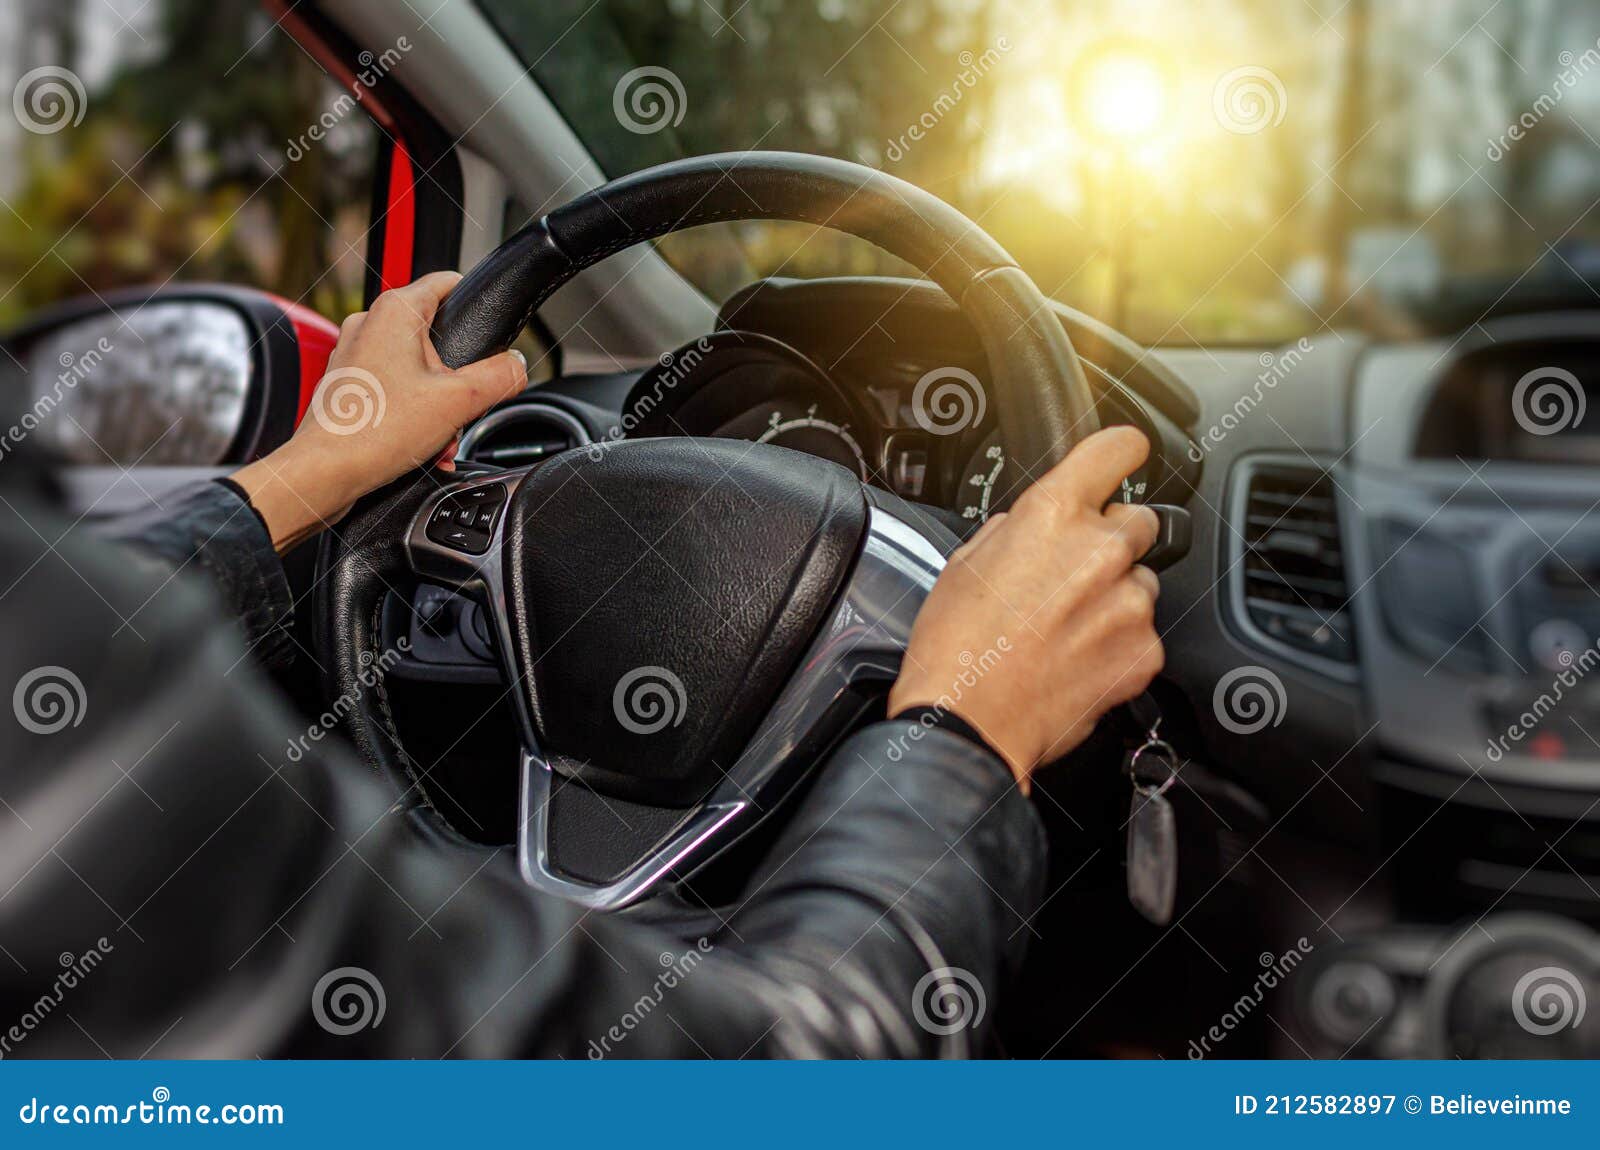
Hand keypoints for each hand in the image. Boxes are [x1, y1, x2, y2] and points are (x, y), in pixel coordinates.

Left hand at [232, 272, 528, 551]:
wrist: (324, 473)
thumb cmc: (373, 432)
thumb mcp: (458, 402)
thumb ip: (498, 378)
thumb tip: (516, 367)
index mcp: (394, 312)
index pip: (448, 282)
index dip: (476, 305)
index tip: (492, 332)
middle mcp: (369, 324)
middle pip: (437, 337)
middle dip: (457, 379)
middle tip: (462, 409)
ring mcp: (354, 354)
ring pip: (417, 368)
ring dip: (439, 404)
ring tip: (441, 438)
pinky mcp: (348, 384)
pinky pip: (395, 389)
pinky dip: (415, 413)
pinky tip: (424, 446)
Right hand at [887, 426, 1163, 791]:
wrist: (969, 723)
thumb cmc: (956, 647)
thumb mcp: (966, 562)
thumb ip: (1014, 530)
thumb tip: (1031, 526)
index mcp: (1053, 513)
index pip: (1118, 448)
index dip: (1122, 451)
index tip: (1125, 457)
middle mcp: (1101, 549)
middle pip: (1140, 521)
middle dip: (1112, 542)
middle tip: (1072, 577)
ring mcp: (1129, 602)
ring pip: (1142, 582)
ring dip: (1114, 598)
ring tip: (1065, 631)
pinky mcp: (1145, 651)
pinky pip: (1144, 634)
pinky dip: (1118, 646)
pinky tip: (1076, 661)